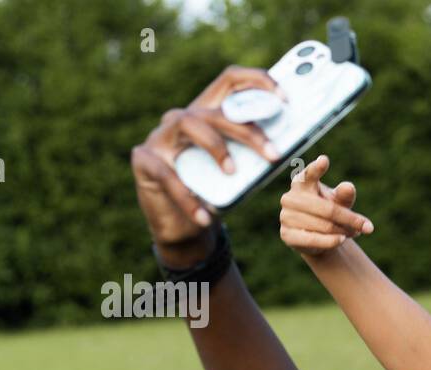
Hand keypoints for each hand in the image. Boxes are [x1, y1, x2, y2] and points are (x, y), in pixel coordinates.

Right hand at [130, 66, 283, 250]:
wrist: (183, 228)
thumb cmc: (216, 196)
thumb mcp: (241, 175)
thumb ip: (256, 158)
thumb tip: (286, 149)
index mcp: (209, 114)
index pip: (232, 80)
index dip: (259, 82)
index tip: (285, 99)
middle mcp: (183, 118)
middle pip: (217, 109)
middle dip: (249, 130)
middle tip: (274, 155)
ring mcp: (161, 136)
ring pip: (189, 123)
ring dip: (216, 147)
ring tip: (232, 173)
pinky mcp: (144, 160)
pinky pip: (168, 174)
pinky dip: (188, 197)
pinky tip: (204, 216)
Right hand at [279, 154, 373, 255]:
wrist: (318, 238)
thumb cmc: (330, 212)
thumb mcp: (340, 202)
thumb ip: (344, 195)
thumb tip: (348, 187)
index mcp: (302, 183)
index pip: (309, 174)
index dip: (316, 168)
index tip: (324, 160)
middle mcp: (290, 197)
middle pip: (328, 209)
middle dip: (350, 219)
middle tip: (367, 227)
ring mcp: (286, 216)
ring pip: (324, 226)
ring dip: (343, 232)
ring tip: (353, 233)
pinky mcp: (287, 235)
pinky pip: (314, 239)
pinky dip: (331, 241)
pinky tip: (341, 240)